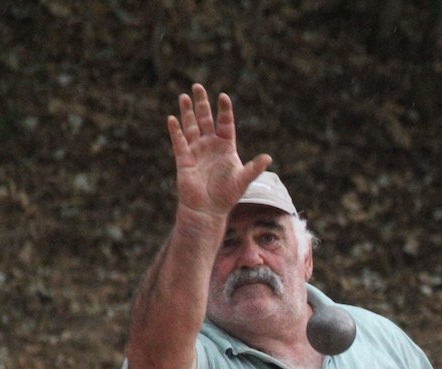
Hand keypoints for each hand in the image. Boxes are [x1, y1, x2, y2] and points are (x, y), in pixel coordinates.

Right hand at [167, 84, 271, 218]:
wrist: (208, 210)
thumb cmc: (227, 196)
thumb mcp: (243, 180)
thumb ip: (254, 168)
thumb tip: (268, 158)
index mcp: (225, 146)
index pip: (225, 123)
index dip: (224, 110)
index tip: (223, 97)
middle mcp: (210, 145)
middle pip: (205, 119)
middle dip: (201, 103)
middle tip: (197, 86)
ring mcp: (196, 151)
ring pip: (191, 127)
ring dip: (187, 112)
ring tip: (184, 96)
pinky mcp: (184, 159)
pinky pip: (179, 142)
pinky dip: (176, 131)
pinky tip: (172, 119)